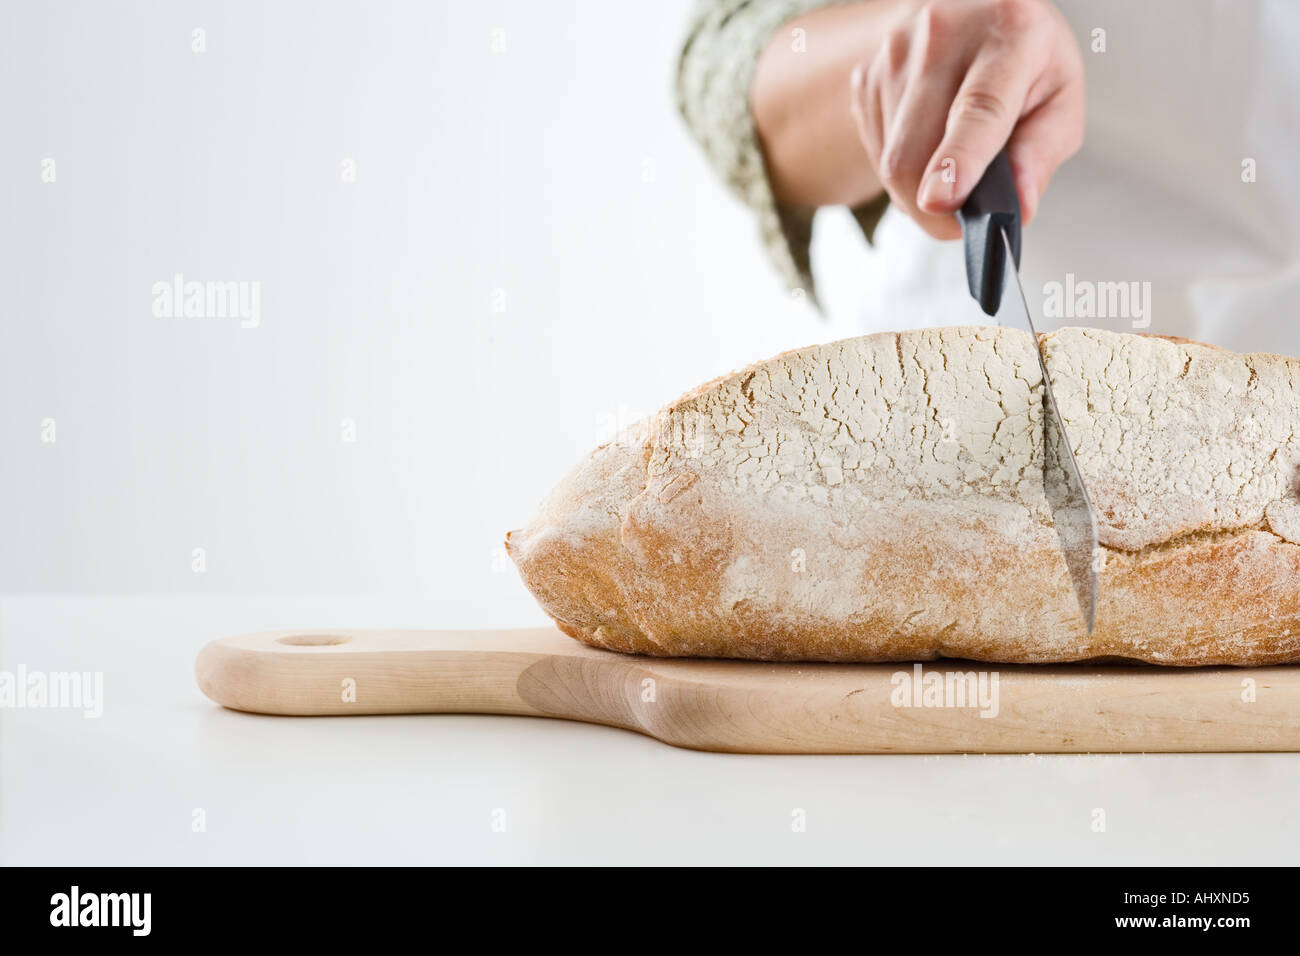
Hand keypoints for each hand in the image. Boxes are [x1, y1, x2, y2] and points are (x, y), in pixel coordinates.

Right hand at [848, 0, 1084, 237]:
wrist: (974, 16)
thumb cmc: (1026, 62)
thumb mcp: (1060, 100)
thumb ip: (1042, 154)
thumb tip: (1017, 206)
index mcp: (1010, 32)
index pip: (978, 107)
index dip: (958, 159)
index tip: (940, 200)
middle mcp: (943, 33)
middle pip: (913, 153)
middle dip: (933, 209)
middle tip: (962, 216)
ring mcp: (894, 53)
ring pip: (890, 161)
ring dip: (918, 188)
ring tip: (953, 158)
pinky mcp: (866, 75)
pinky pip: (876, 151)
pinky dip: (902, 167)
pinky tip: (928, 140)